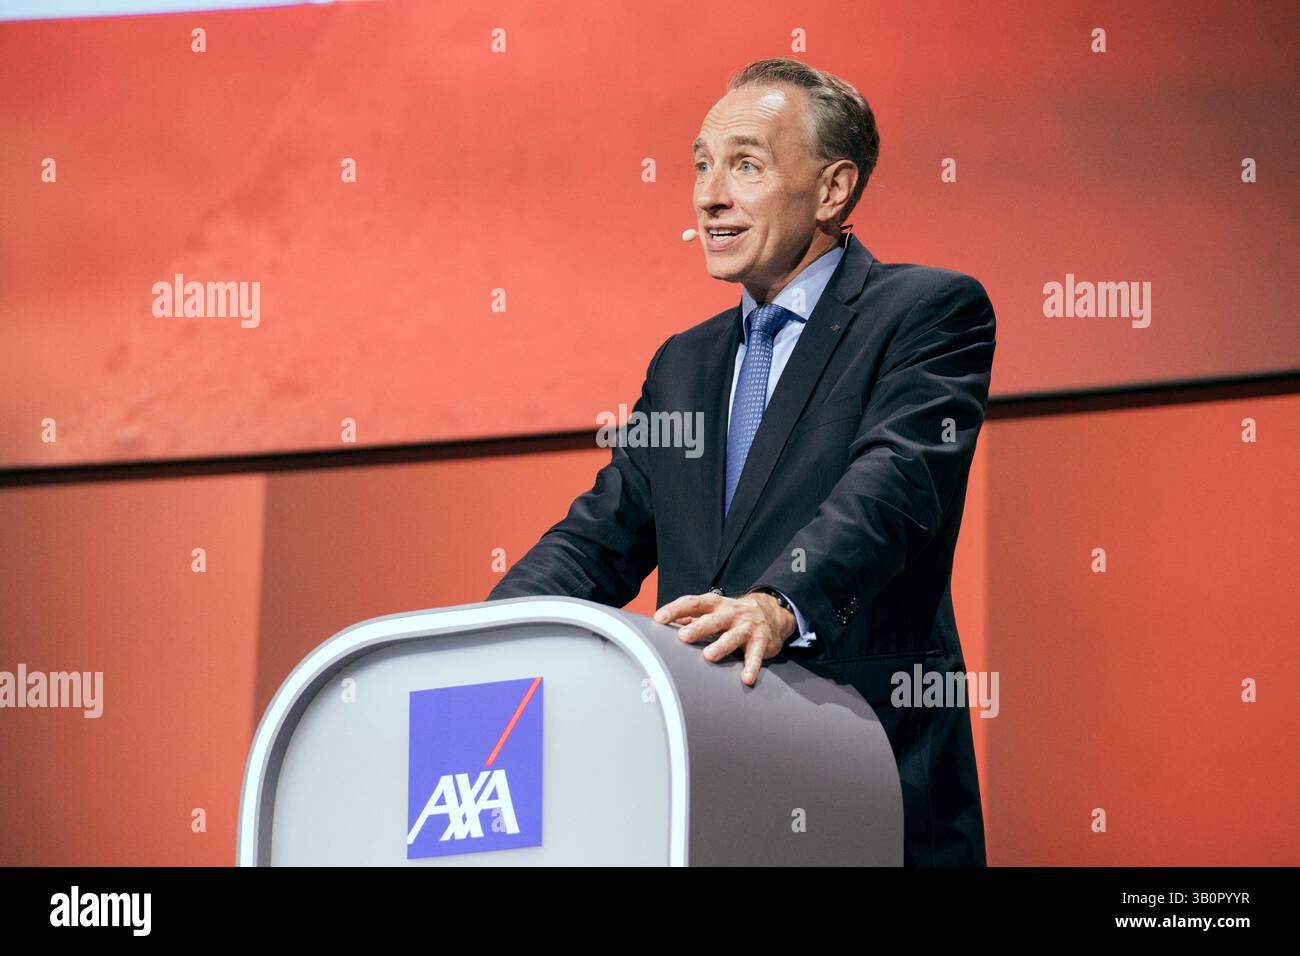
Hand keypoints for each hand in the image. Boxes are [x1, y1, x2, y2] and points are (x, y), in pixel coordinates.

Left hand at [653, 591, 795, 685]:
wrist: (772, 612)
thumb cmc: (733, 614)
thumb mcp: (713, 610)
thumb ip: (691, 616)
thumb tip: (664, 623)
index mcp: (715, 604)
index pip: (693, 603)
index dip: (676, 609)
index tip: (659, 618)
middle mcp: (730, 613)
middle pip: (713, 620)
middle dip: (698, 627)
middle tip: (683, 636)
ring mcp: (747, 627)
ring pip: (733, 636)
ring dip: (721, 646)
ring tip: (709, 655)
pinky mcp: (761, 641)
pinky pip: (756, 655)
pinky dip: (752, 666)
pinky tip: (746, 678)